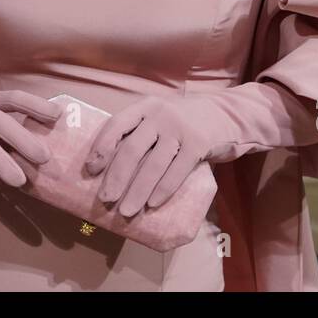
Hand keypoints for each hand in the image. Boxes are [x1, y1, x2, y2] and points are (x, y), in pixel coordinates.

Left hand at [84, 94, 226, 217]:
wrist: (226, 114)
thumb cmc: (183, 122)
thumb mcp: (159, 116)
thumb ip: (140, 132)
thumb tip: (109, 169)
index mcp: (145, 107)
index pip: (116, 124)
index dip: (101, 147)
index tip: (91, 169)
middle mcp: (160, 114)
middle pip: (132, 149)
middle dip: (116, 177)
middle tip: (106, 199)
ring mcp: (180, 129)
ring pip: (153, 165)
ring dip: (137, 191)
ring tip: (126, 211)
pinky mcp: (198, 144)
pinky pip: (177, 171)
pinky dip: (163, 190)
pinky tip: (152, 204)